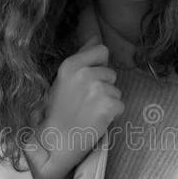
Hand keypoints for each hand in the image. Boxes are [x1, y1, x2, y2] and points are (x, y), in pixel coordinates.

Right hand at [39, 34, 123, 169]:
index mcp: (71, 64)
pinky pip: (120, 105)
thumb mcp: (64, 78)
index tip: (89, 79)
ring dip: (107, 101)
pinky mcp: (109, 105)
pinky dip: (112, 115)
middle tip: (86, 101)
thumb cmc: (59, 111)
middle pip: (111, 73)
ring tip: (89, 111)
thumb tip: (95, 37)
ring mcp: (98, 89)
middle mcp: (84, 74)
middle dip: (104, 86)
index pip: (102, 50)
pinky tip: (96, 120)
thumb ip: (82, 57)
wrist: (57, 141)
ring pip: (116, 90)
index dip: (99, 65)